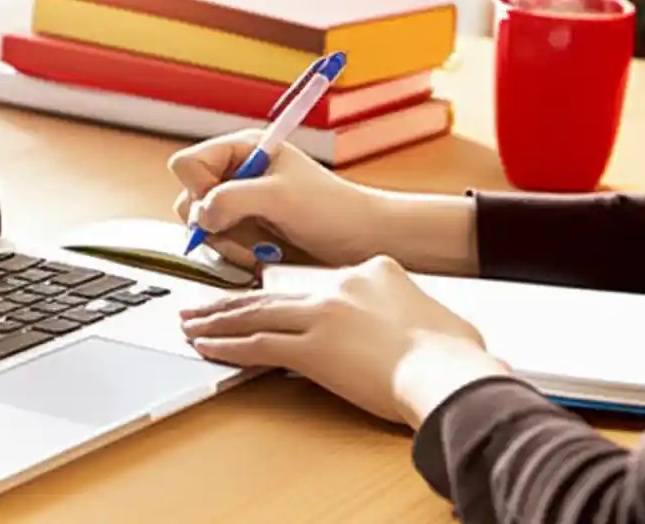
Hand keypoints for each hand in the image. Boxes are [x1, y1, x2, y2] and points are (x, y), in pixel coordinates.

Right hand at [167, 130, 479, 274]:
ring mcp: (238, 205)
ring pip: (200, 228)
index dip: (200, 188)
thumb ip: (231, 198)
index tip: (228, 203)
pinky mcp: (243, 232)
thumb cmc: (333, 210)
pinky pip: (217, 247)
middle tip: (248, 229)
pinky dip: (237, 256)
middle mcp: (235, 175)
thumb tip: (200, 216)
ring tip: (263, 246)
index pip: (187, 165)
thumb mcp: (280, 197)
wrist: (362, 241)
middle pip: (189, 199)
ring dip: (229, 244)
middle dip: (215, 223)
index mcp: (242, 150)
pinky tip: (264, 254)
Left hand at [180, 255, 509, 427]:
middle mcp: (341, 287)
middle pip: (273, 295)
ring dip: (217, 322)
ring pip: (256, 315)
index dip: (282, 296)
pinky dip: (228, 347)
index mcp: (372, 272)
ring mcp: (322, 316)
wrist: (447, 372)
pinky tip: (207, 347)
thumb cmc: (452, 354)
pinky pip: (258, 346)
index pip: (315, 284)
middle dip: (230, 303)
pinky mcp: (311, 349)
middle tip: (201, 306)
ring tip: (191, 324)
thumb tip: (408, 321)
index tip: (263, 302)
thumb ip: (409, 307)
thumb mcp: (434, 311)